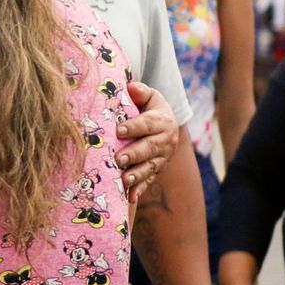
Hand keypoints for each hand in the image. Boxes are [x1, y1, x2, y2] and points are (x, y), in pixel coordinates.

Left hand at [115, 82, 178, 201]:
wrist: (165, 124)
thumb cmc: (149, 107)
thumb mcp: (149, 96)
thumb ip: (140, 92)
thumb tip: (131, 87)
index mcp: (162, 120)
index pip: (147, 123)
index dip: (133, 127)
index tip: (118, 130)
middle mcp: (165, 140)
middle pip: (149, 148)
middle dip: (134, 154)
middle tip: (119, 158)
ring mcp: (162, 158)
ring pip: (150, 167)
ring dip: (137, 174)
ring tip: (124, 179)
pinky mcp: (156, 170)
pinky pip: (148, 181)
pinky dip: (139, 189)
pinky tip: (130, 197)